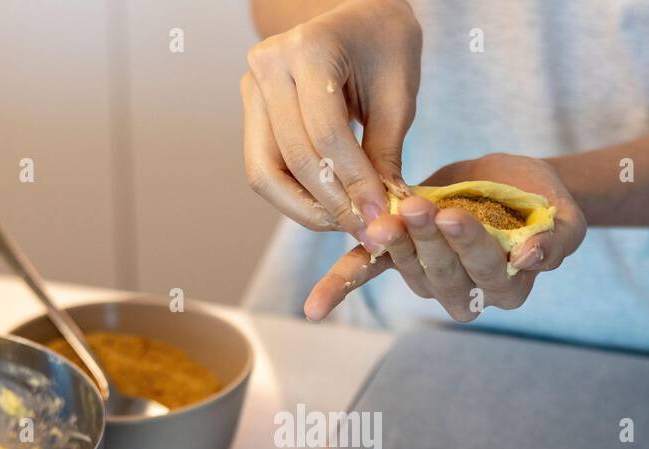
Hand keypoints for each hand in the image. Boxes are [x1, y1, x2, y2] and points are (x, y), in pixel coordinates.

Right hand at [241, 0, 420, 246]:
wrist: (356, 18)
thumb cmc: (384, 48)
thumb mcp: (398, 95)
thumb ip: (385, 153)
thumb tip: (380, 213)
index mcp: (310, 48)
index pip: (327, 133)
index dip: (354, 182)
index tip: (380, 215)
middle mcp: (269, 65)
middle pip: (292, 157)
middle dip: (331, 203)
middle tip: (364, 228)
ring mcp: (252, 88)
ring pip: (265, 173)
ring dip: (305, 209)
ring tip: (344, 222)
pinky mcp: (250, 111)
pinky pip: (264, 169)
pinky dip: (294, 197)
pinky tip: (328, 207)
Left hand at [304, 153, 587, 321]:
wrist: (512, 186)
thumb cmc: (542, 202)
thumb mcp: (562, 214)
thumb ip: (557, 238)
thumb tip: (532, 258)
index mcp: (509, 287)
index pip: (488, 271)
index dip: (468, 245)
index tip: (452, 215)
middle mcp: (465, 292)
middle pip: (444, 273)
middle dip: (427, 242)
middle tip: (416, 208)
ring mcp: (428, 276)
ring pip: (407, 268)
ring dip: (393, 246)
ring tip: (384, 221)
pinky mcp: (400, 255)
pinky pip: (367, 272)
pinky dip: (341, 286)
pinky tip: (314, 308)